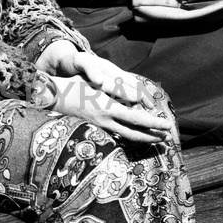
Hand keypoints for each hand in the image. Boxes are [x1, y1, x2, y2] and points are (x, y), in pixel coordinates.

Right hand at [33, 42, 170, 143]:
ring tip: (158, 138)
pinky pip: (118, 134)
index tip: (167, 124)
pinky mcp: (96, 128)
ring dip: (144, 138)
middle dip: (153, 136)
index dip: (154, 124)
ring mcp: (100, 127)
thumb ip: (118, 91)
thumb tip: (139, 97)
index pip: (137, 119)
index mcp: (108, 108)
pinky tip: (139, 135)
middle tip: (168, 137)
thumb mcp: (99, 83)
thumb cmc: (76, 84)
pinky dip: (131, 136)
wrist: (54, 96)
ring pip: (126, 137)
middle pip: (134, 134)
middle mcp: (106, 121)